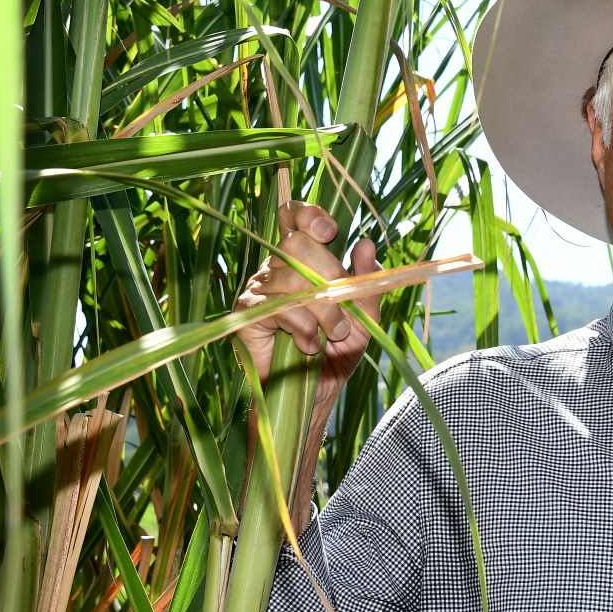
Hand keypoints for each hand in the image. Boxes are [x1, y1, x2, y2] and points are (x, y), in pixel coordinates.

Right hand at [235, 201, 380, 409]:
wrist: (316, 396)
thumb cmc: (338, 355)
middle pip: (297, 244)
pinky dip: (303, 328)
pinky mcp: (245, 314)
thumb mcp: (364, 317)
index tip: (330, 232)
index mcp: (304, 261)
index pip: (295, 218)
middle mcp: (277, 269)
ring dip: (323, 312)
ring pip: (292, 278)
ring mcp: (258, 289)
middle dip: (330, 277)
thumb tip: (365, 243)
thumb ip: (367, 281)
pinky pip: (278, 307)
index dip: (309, 215)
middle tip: (343, 315)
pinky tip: (308, 346)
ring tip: (331, 336)